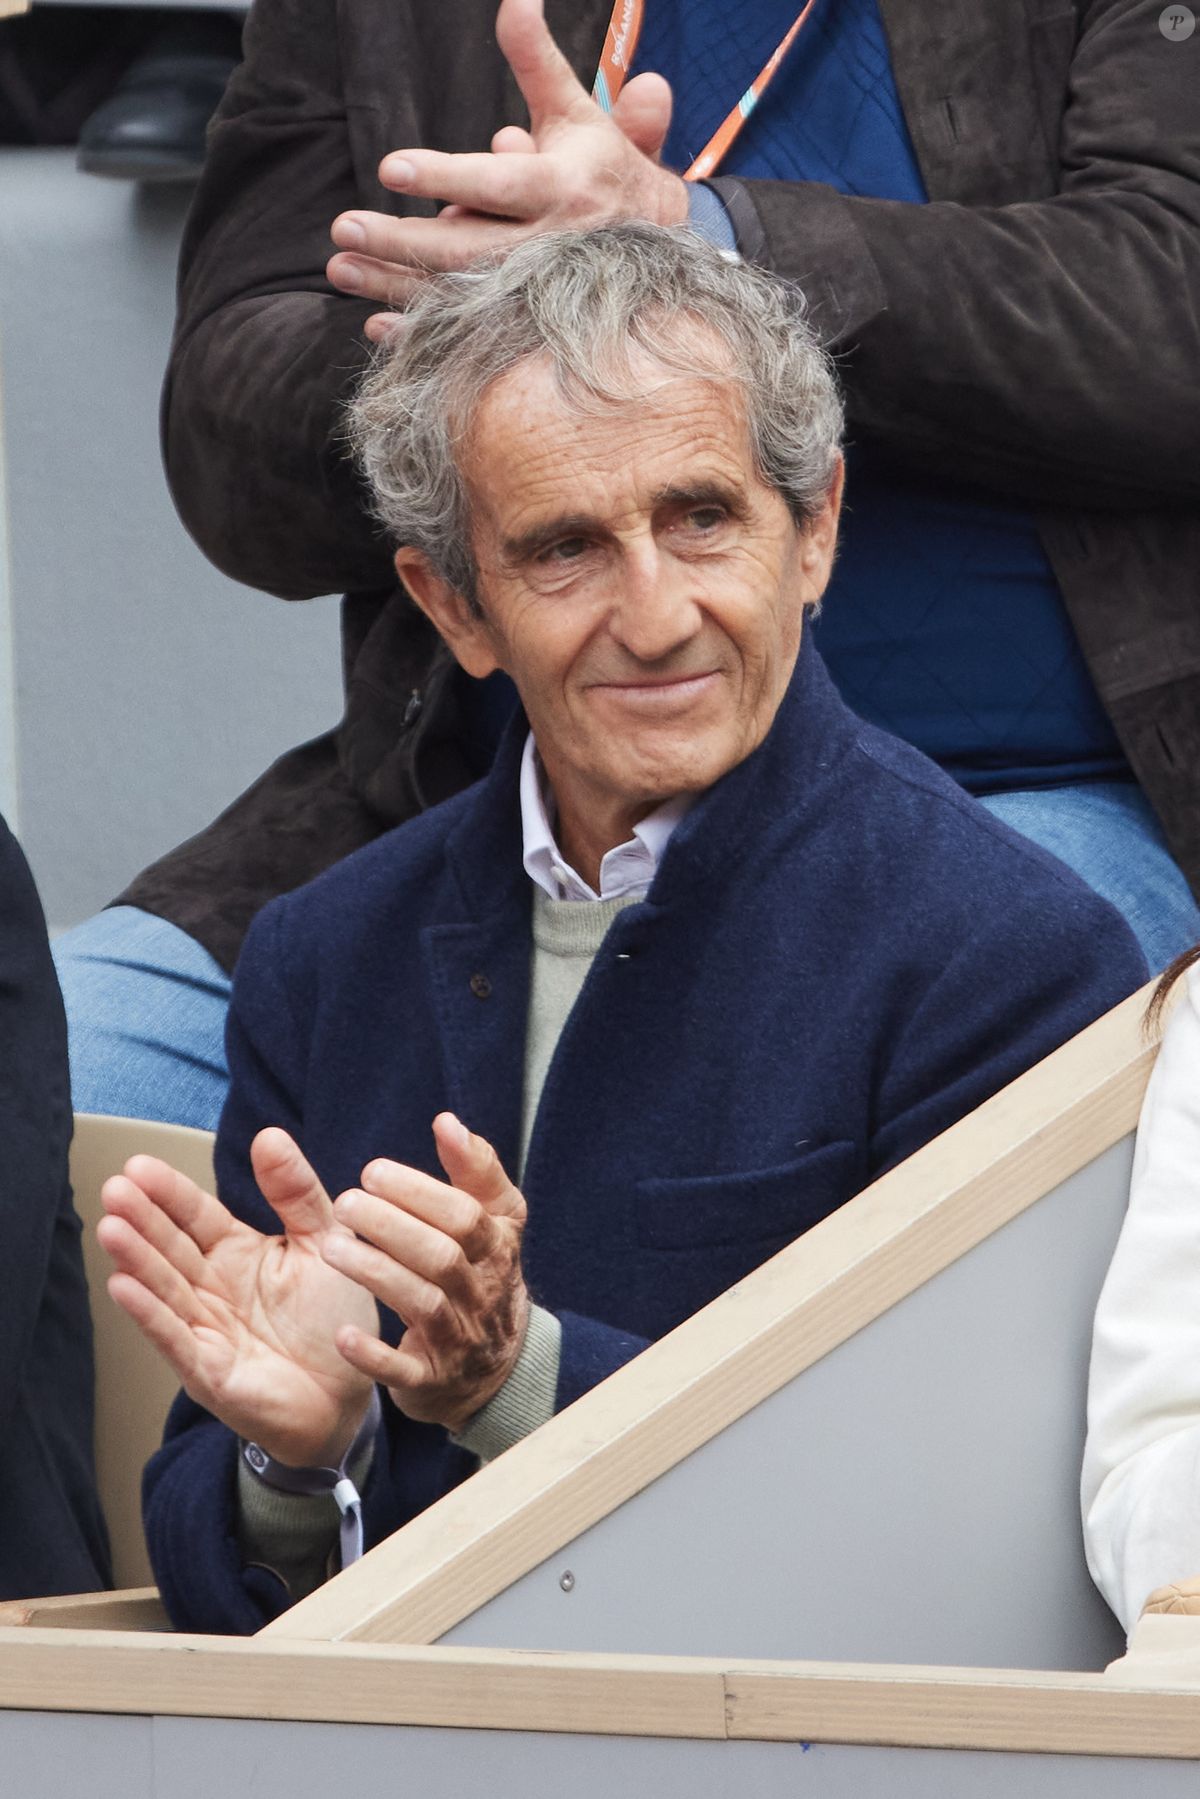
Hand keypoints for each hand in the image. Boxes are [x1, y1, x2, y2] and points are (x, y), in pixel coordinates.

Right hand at [98, 1129, 376, 1468]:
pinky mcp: (208, 1372)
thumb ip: (296, 1192)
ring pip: (165, 1288)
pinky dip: (150, 1314)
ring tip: (111, 1229)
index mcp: (237, 1254)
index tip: (139, 1165)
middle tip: (116, 1189)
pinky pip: (175, 1339)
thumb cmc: (333, 1317)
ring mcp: (205, 1330)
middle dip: (143, 1220)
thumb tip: (268, 1135)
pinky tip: (123, 1286)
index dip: (169, 1192)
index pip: (196, 1216)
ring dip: (137, 1261)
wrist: (350, 1395)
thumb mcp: (324, 1242)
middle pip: (172, 1248)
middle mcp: (212, 1289)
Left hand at [320, 1112, 529, 1433]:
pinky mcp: (432, 1380)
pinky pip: (406, 1371)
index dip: (419, 1191)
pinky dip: (375, 1355)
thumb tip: (447, 1122)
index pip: (465, 1215)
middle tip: (344, 1203)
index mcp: (496, 1247)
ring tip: (329, 1247)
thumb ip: (475, 1170)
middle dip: (391, 1226)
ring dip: (377, 1273)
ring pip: (422, 1304)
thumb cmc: (483, 1275)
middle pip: (442, 1256)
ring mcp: (458, 1339)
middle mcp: (480, 1292)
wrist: (497, 1368)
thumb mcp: (495, 1222)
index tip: (371, 1170)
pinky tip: (342, 1334)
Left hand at [326, 0, 685, 337]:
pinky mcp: (521, 320)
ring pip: (456, 292)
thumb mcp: (574, 112)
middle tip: (343, 227)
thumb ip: (537, 61)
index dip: (445, 177)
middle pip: (464, 248)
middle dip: (400, 240)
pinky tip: (377, 322)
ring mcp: (532, 292)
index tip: (391, 167)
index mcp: (559, 189)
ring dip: (393, 284)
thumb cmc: (601, 169)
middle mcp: (546, 247)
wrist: (655, 246)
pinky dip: (422, 332)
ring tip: (340, 268)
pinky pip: (466, 331)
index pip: (496, 185)